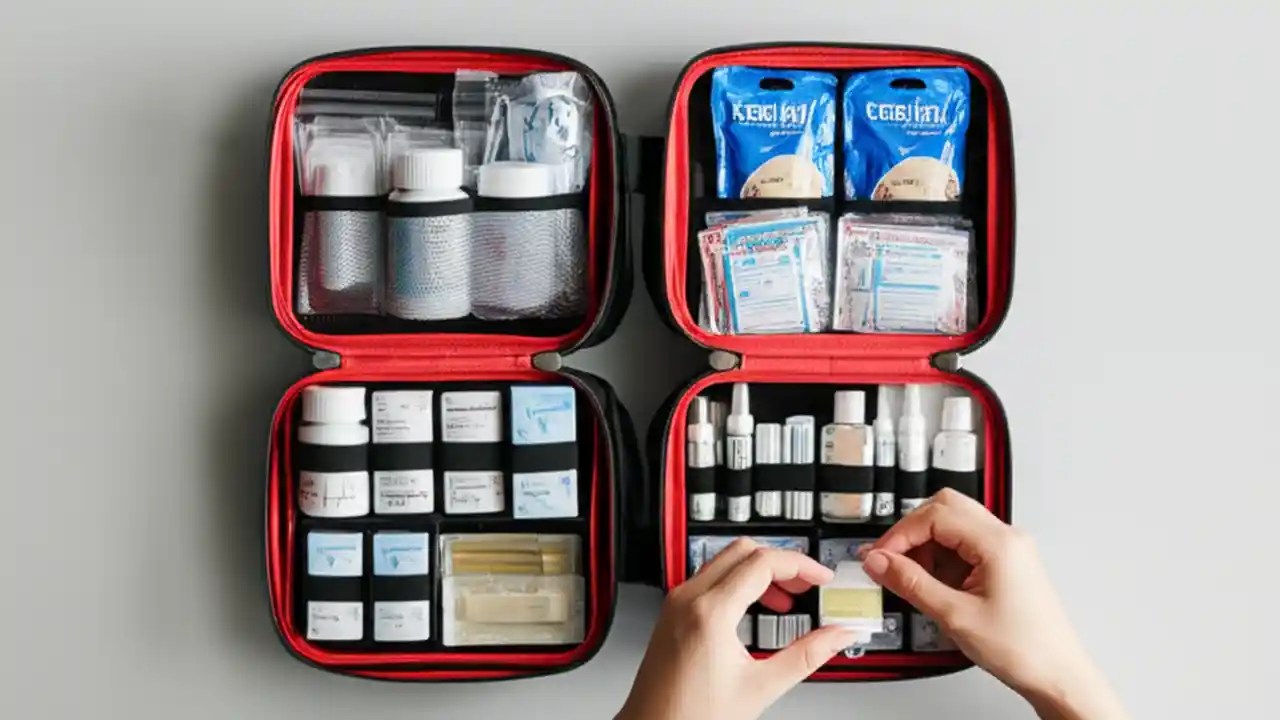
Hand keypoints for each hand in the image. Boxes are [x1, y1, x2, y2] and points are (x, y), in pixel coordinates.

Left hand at [618, 539, 860, 719]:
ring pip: (724, 561)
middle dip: (782, 562)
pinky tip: (755, 608)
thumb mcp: (760, 687)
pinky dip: (738, 582)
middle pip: (744, 551)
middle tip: (807, 584)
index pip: (763, 563)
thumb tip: (837, 636)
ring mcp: (676, 603)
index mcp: (710, 612)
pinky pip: (709, 579)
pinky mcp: (672, 612)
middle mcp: (688, 599)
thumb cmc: (690, 716)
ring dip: (759, 571)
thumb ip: (806, 656)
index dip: (801, 564)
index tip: (821, 577)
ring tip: (786, 598)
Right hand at [862, 489, 1127, 719]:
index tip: (879, 556)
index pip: (935, 515)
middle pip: (945, 508)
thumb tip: (879, 562)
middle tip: (890, 560)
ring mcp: (1008, 549)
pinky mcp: (1005, 564)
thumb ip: (911, 583)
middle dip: (911, 532)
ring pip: (953, 525)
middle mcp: (1006, 538)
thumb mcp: (955, 616)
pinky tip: (933, 585)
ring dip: (925, 546)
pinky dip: (941, 559)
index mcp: (998, 543)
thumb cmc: (1024, 649)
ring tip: (911, 578)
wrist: (1057, 674)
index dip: (900, 534)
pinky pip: (964, 546)